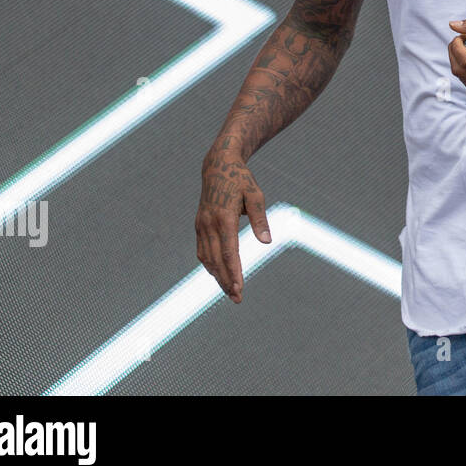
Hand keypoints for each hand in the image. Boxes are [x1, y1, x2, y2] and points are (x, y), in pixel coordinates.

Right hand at [196, 154, 271, 302]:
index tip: (240, 288)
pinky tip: (218, 275)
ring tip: (230, 292)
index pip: (229, 251)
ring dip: (217, 276)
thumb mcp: (255, 195)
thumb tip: (266, 242)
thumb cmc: (241, 180)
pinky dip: (210, 265)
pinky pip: (202, 250)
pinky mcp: (199, 225)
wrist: (218, 166)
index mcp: (224, 217)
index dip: (234, 272)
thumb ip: (260, 218)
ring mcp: (201, 225)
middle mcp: (209, 224)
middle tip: (237, 298)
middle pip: (217, 260)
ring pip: (207, 258)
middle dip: (226, 281)